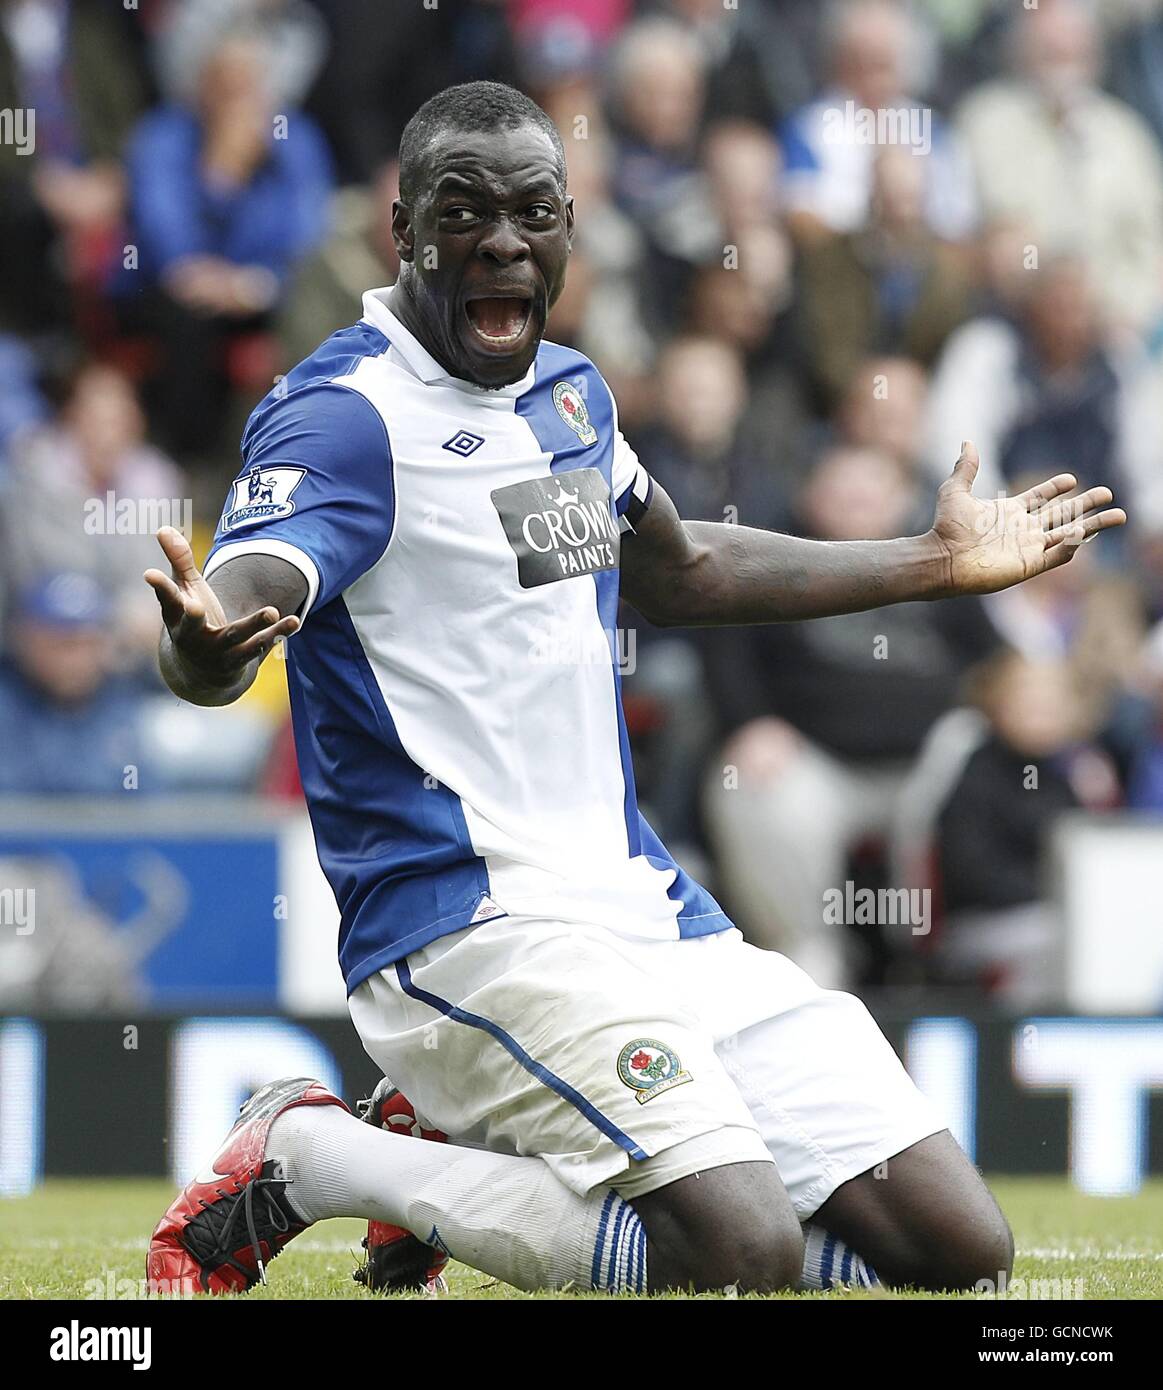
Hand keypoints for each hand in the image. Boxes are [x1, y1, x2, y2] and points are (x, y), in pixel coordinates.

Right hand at [144, 527, 298, 688]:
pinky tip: (295, 620)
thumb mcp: (184, 591)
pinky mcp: (240, 659)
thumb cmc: (191, 621)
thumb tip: (162, 527)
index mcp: (175, 618)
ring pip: (236, 638)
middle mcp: (193, 637)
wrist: (201, 673)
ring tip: (271, 610)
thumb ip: (178, 561)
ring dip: (254, 625)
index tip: (149, 573)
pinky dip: (278, 633)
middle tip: (195, 606)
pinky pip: (261, 645)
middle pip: (193, 626)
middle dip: (193, 617)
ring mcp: (217, 651)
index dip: (158, 587)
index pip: (166, 600)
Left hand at [928, 442, 1126, 596]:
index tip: (1072, 479)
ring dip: (1093, 525)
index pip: (1040, 498)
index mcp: (1009, 512)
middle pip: (1062, 514)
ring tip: (1119, 515)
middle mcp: (1022, 529)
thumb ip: (966, 468)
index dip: (1056, 488)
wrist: (941, 558)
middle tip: (1108, 493)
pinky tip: (1084, 532)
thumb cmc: (945, 527)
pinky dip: (1071, 545)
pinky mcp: (1028, 565)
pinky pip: (1057, 556)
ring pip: (1068, 534)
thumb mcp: (955, 491)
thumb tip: (967, 442)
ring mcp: (1027, 548)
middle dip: (1086, 504)